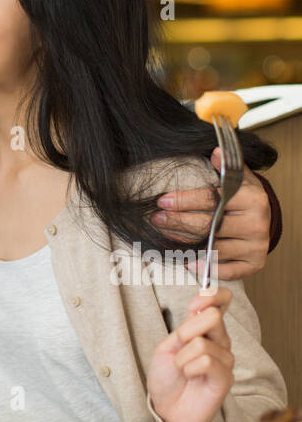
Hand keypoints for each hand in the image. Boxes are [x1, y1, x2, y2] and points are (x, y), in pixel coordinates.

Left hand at [147, 286, 233, 421]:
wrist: (165, 406)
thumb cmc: (166, 376)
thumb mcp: (168, 345)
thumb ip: (186, 327)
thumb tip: (201, 310)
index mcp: (205, 328)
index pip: (222, 300)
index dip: (212, 295)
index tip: (193, 305)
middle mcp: (219, 340)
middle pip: (213, 316)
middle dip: (186, 331)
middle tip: (179, 347)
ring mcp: (225, 359)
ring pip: (202, 343)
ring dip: (183, 357)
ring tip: (182, 369)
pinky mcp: (226, 378)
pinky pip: (207, 361)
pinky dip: (190, 368)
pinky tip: (190, 376)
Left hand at [149, 149, 270, 278]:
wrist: (265, 219)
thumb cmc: (244, 196)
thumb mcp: (238, 177)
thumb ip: (226, 166)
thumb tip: (215, 151)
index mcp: (252, 198)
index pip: (212, 200)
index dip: (184, 201)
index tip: (162, 201)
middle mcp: (257, 223)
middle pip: (209, 226)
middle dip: (177, 222)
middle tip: (156, 219)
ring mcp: (257, 245)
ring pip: (213, 248)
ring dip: (185, 244)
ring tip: (165, 235)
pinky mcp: (255, 263)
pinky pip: (227, 270)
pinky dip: (206, 267)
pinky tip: (187, 261)